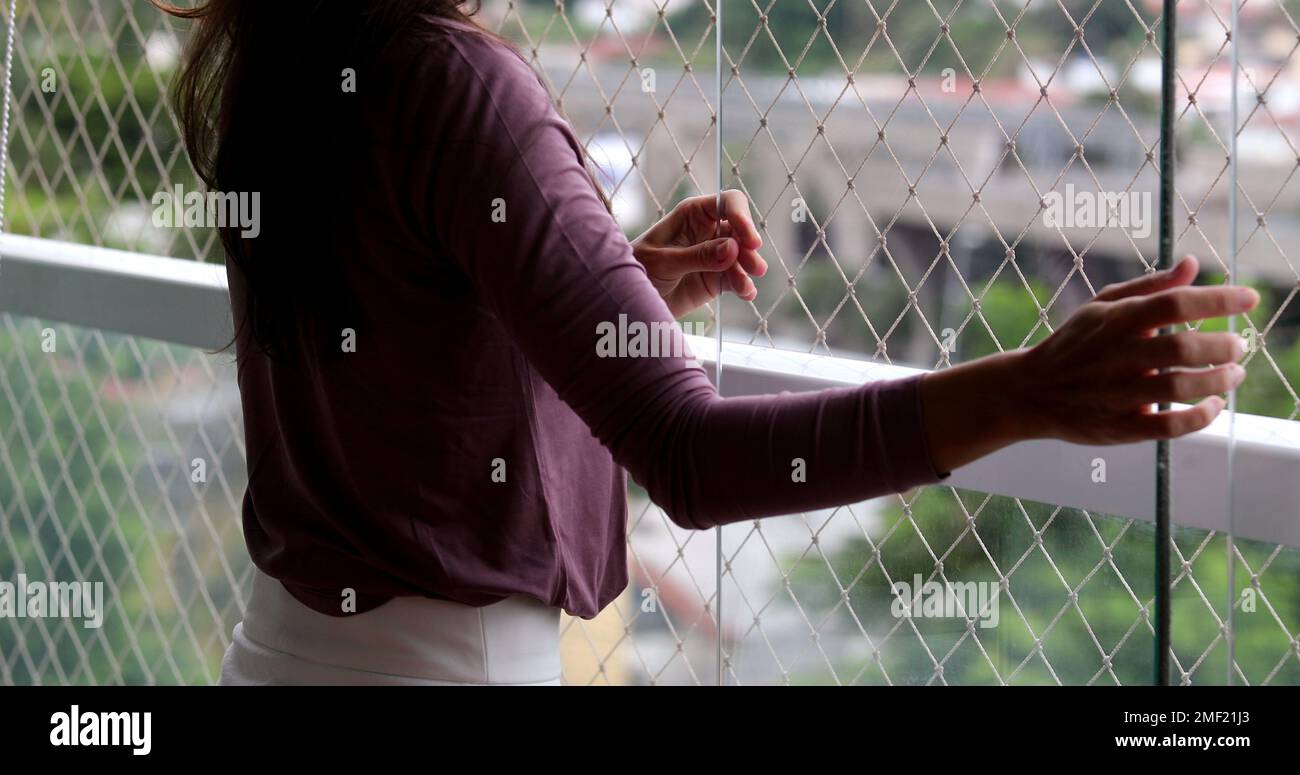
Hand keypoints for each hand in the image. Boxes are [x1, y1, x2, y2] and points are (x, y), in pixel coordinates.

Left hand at [631, 190, 767, 317]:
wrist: (629, 300)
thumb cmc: (638, 269)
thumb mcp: (664, 262)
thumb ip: (698, 256)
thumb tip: (733, 248)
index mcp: (692, 215)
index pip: (727, 204)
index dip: (742, 217)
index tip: (750, 240)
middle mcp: (708, 231)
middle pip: (740, 231)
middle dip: (749, 247)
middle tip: (754, 266)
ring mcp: (715, 256)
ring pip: (742, 256)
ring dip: (749, 268)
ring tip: (747, 285)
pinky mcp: (717, 279)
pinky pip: (737, 279)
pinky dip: (744, 286)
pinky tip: (747, 294)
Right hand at [920, 256, 1258, 472]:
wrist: (1029, 392)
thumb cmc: (1073, 345)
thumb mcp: (1102, 307)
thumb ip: (1150, 287)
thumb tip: (1192, 263)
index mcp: (1116, 321)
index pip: (1174, 303)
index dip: (1217, 299)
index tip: (1249, 297)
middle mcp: (1118, 356)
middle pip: (1182, 348)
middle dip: (1223, 346)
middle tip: (1239, 344)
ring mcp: (1118, 393)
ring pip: (1180, 389)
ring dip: (1218, 381)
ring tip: (1234, 374)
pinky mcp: (1120, 426)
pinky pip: (1169, 426)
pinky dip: (1200, 417)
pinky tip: (1213, 406)